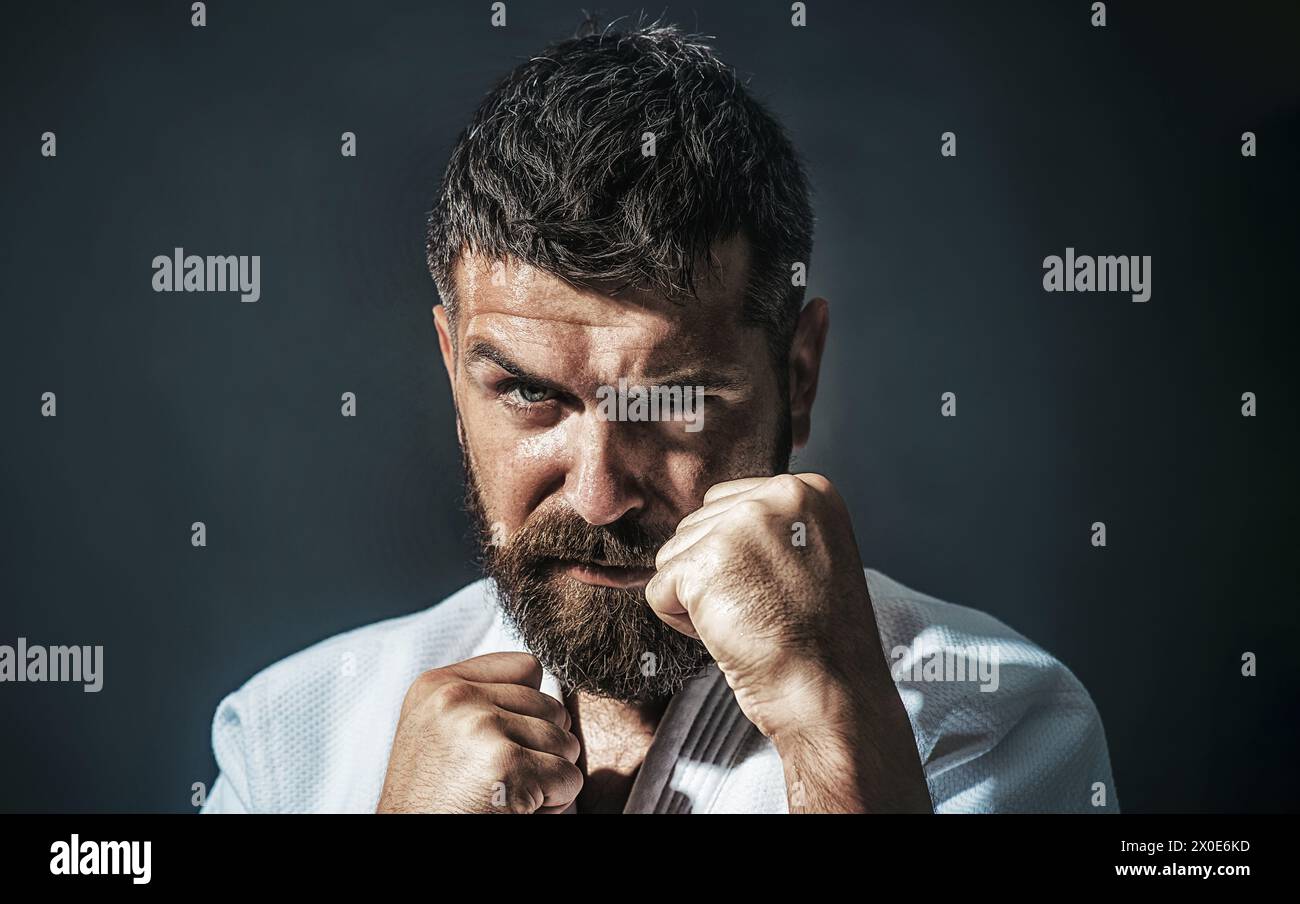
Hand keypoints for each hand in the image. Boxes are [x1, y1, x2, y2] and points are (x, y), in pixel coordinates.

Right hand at [376, 652, 581, 812]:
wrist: (417, 844)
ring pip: (565, 742)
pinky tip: (515, 812)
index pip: (526, 667)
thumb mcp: (438, 734)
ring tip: (505, 797)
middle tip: (501, 781)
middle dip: (541, 749)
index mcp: (437, 686)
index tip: (498, 746)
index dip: (529, 711)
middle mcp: (456, 698)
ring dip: (547, 778)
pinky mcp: (507, 765)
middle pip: (552, 706)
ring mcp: (481, 727)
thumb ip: (480, 701)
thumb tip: (544, 683)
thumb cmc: (433, 803)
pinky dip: (554, 803)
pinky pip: (569, 778)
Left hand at [646, 473, 931, 812]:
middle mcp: (776, 495)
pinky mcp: (705, 563)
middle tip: (763, 609)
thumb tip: (708, 522)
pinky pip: (659, 589)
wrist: (830, 693)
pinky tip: (727, 633)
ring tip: (749, 621)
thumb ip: (768, 526)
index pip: (728, 504)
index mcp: (808, 489)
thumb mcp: (812, 555)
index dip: (737, 557)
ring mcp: (740, 526)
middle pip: (697, 525)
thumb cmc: (821, 641)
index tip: (775, 589)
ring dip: (697, 597)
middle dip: (714, 574)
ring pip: (674, 555)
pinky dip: (680, 621)